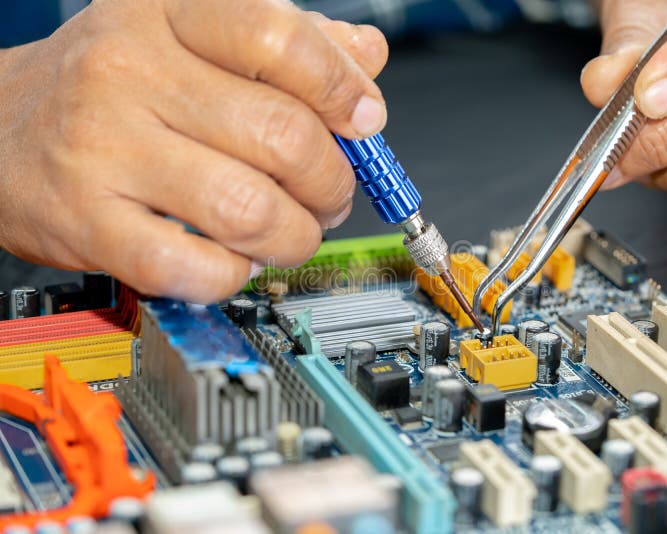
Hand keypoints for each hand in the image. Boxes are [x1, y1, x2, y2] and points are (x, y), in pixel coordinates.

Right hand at [0, 0, 388, 301]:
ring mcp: (105, 149)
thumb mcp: (188, 34)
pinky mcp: (88, 222)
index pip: (280, 39)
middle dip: (331, 183)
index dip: (342, 89)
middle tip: (329, 195)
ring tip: (292, 232)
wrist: (0, 127)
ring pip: (248, 209)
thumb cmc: (108, 84)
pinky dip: (235, 274)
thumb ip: (283, 43)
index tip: (364, 121)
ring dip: (295, 236)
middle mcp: (132, 72)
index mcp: (168, 13)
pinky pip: (193, 266)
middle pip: (282, 136)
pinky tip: (235, 258)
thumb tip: (367, 59)